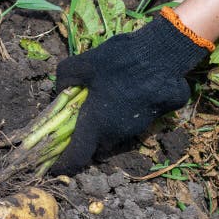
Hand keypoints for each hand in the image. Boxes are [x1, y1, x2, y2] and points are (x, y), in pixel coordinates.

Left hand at [52, 9, 211, 174]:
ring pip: (112, 137)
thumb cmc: (120, 60)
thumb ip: (64, 80)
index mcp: (95, 126)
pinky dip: (122, 116)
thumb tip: (60, 91)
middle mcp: (114, 135)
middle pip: (93, 148)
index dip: (62, 165)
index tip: (53, 163)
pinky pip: (130, 125)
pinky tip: (126, 93)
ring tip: (105, 98)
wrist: (165, 53)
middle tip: (79, 117)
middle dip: (84, 139)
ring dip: (104, 126)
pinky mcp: (151, 123)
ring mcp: (134, 131)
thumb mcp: (82, 64)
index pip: (74, 160)